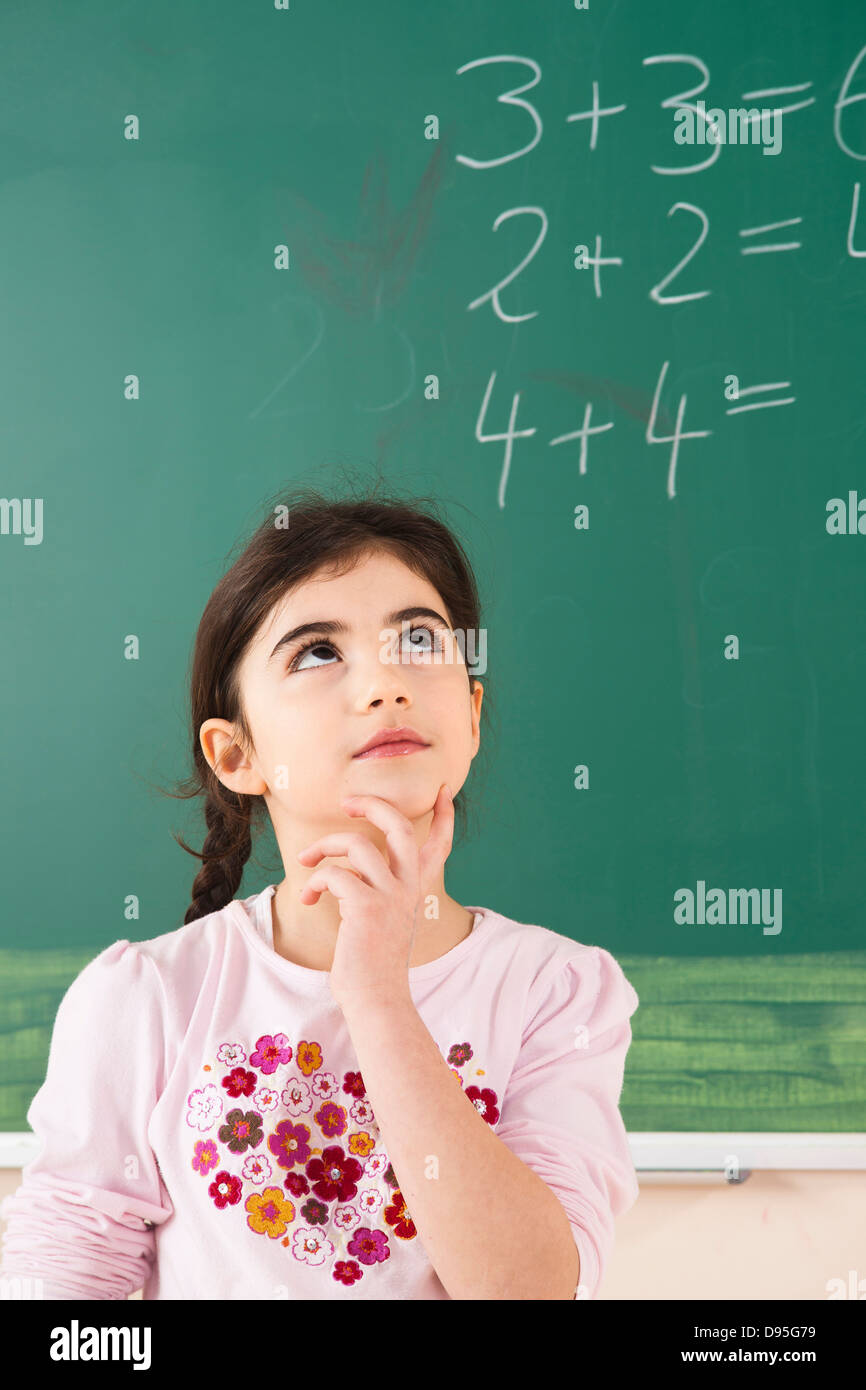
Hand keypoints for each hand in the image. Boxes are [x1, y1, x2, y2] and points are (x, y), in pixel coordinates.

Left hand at [295, 784, 454, 1010]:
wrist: (375, 1000)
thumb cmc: (370, 965)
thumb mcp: (383, 921)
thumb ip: (377, 892)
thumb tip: (345, 870)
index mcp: (415, 891)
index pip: (439, 846)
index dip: (444, 815)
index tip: (444, 790)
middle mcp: (408, 888)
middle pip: (399, 826)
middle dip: (373, 804)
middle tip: (348, 801)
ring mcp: (390, 895)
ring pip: (356, 843)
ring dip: (323, 847)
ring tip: (305, 863)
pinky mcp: (366, 906)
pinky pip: (334, 874)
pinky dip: (315, 881)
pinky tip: (309, 899)